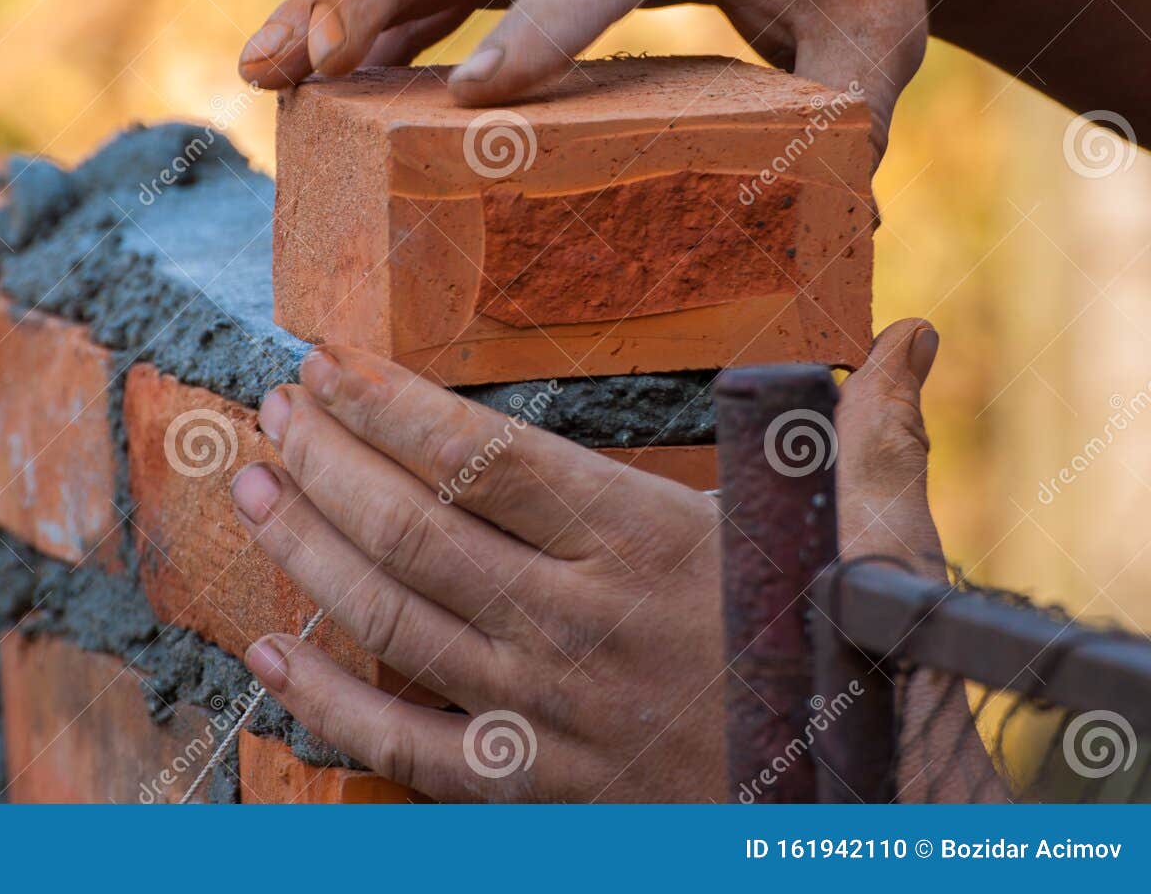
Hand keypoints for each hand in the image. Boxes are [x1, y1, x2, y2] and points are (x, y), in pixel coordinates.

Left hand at [229, 319, 944, 800]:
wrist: (871, 829)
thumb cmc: (862, 670)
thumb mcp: (882, 547)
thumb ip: (877, 438)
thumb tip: (915, 336)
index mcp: (651, 545)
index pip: (487, 457)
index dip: (391, 403)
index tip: (326, 360)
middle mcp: (581, 624)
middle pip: (416, 529)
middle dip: (326, 461)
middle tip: (267, 411)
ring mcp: (548, 713)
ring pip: (391, 624)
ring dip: (306, 550)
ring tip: (249, 484)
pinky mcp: (535, 788)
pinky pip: (404, 746)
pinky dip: (325, 703)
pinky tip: (265, 655)